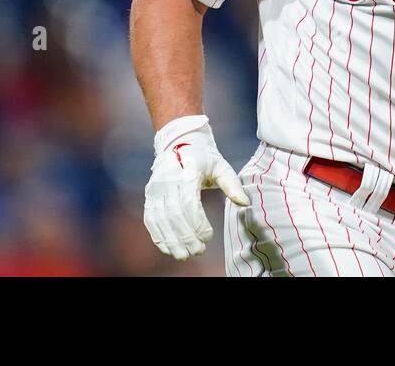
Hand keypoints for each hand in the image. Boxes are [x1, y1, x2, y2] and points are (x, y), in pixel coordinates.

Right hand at [144, 114, 249, 260]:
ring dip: (171, 240)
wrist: (179, 141)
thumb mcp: (221, 165)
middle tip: (198, 251)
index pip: (188, 202)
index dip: (197, 223)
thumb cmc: (204, 156)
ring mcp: (156, 188)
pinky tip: (168, 248)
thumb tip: (244, 203)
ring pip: (160, 219)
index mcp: (187, 172)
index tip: (209, 237)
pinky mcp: (150, 195)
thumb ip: (233, 185)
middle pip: (173, 214)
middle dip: (185, 236)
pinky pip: (151, 218)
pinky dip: (158, 235)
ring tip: (184, 255)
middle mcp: (168, 180)